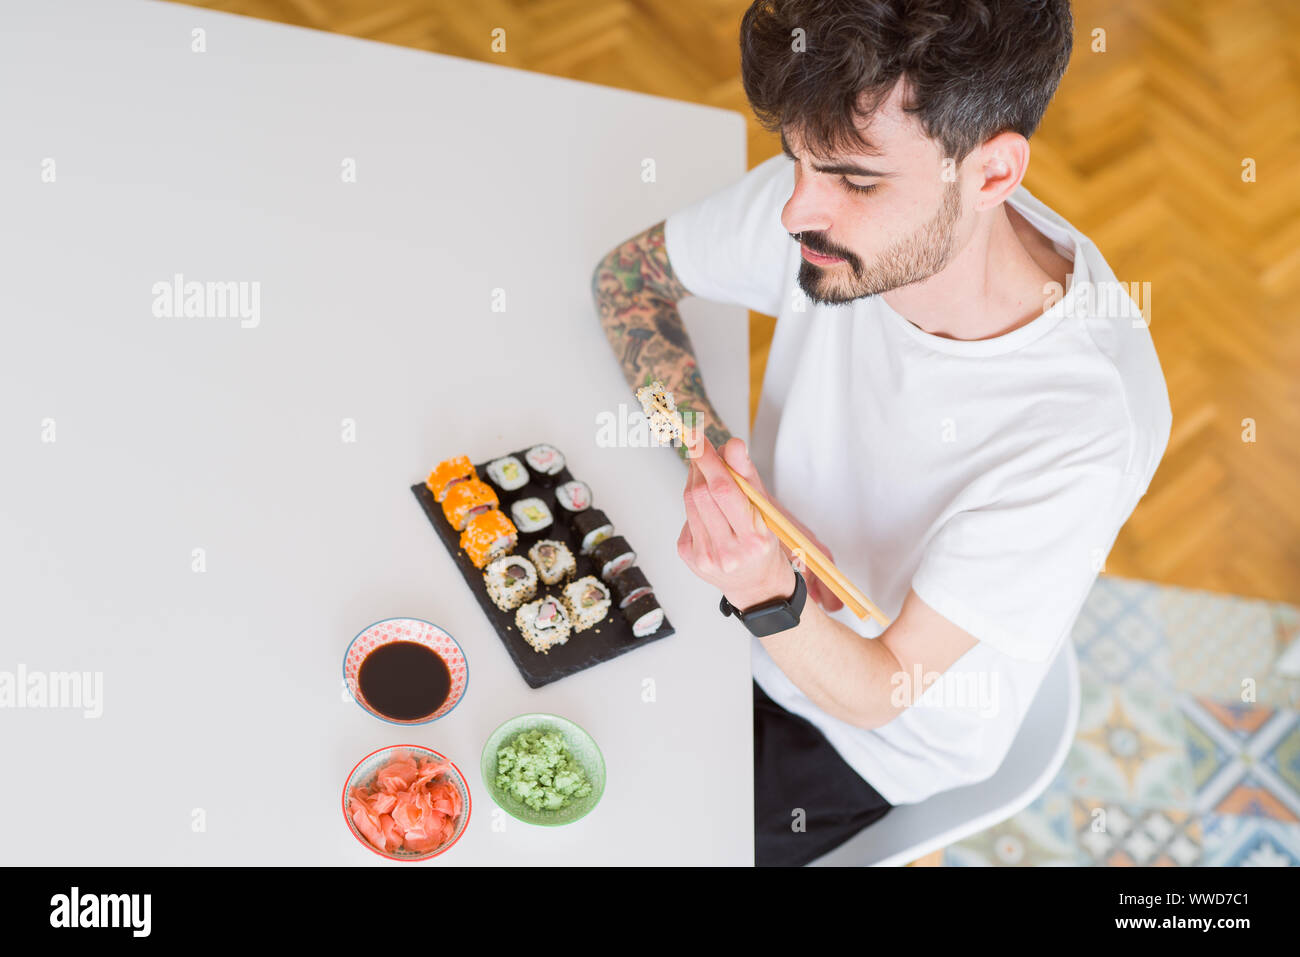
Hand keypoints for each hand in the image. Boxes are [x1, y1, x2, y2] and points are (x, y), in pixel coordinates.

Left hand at [676, 429, 794, 612]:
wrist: (757, 588)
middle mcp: (727, 552)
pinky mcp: (689, 557)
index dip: (708, 461)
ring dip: (695, 480)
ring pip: (690, 503)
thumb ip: (747, 476)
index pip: (724, 491)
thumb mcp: (766, 511)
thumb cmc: (764, 544)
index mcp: (753, 539)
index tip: (698, 438)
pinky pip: (686, 518)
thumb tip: (731, 444)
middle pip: (701, 495)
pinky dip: (695, 506)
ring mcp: (705, 557)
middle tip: (700, 446)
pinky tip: (708, 509)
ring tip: (706, 474)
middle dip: (699, 465)